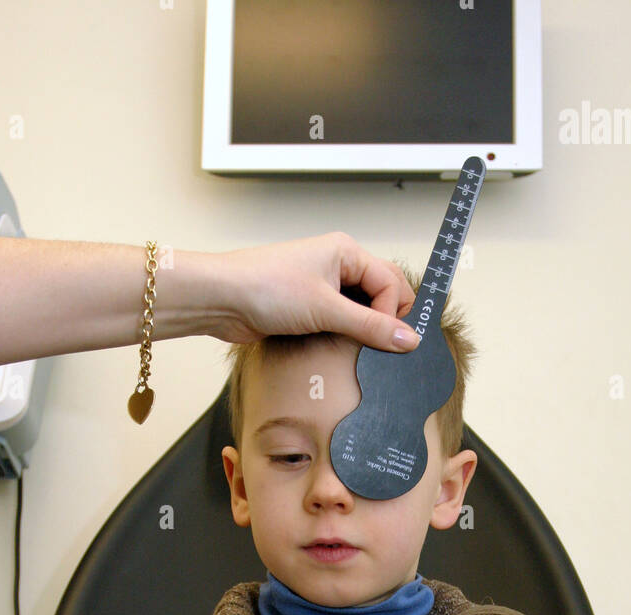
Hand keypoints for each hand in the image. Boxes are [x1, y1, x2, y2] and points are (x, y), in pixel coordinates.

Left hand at [201, 231, 420, 351]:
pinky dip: (344, 336)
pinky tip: (336, 347)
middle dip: (382, 320)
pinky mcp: (309, 308)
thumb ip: (370, 327)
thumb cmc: (265, 288)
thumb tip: (408, 340)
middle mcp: (338, 266)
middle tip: (376, 346)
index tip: (386, 340)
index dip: (392, 314)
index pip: (391, 283)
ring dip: (362, 331)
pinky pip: (340, 322)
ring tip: (353, 346)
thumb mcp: (326, 309)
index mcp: (347, 252)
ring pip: (361, 311)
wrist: (222, 299)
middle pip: (381, 295)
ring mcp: (323, 287)